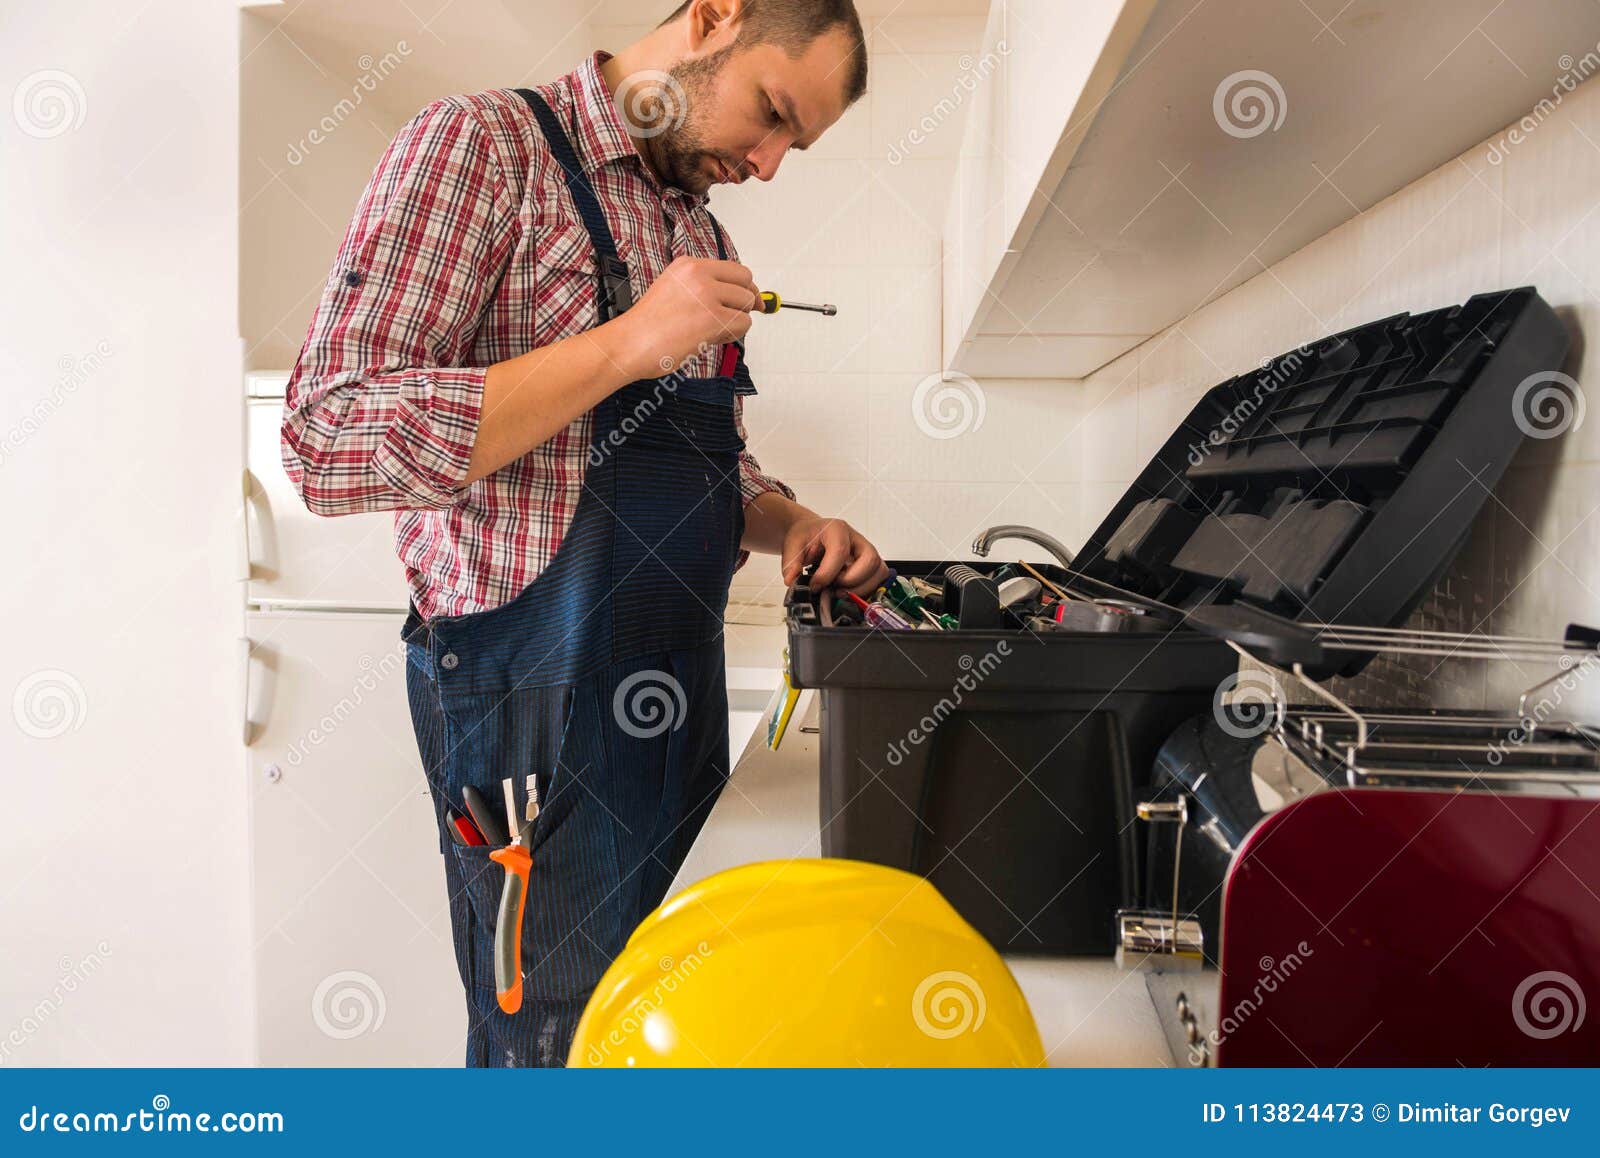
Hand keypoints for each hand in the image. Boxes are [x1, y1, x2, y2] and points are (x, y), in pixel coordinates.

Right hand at [610, 256, 757, 377]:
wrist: (629, 343)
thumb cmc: (647, 326)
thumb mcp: (674, 290)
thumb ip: (703, 288)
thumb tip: (736, 295)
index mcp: (688, 265)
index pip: (734, 269)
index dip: (745, 286)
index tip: (749, 298)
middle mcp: (699, 274)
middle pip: (746, 281)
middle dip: (745, 301)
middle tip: (736, 318)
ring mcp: (707, 294)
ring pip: (746, 303)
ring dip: (736, 321)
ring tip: (711, 332)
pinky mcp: (713, 318)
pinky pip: (743, 324)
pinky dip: (732, 335)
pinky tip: (710, 339)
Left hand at [781, 516, 889, 594]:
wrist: (812, 534)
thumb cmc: (806, 537)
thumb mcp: (792, 546)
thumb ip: (791, 563)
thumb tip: (791, 580)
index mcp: (837, 529)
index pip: (840, 551)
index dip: (827, 573)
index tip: (814, 586)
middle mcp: (856, 538)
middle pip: (869, 560)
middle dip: (851, 581)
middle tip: (832, 589)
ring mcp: (866, 551)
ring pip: (878, 571)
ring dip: (861, 588)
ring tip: (839, 592)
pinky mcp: (871, 564)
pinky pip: (878, 579)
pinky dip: (865, 590)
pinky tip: (847, 592)